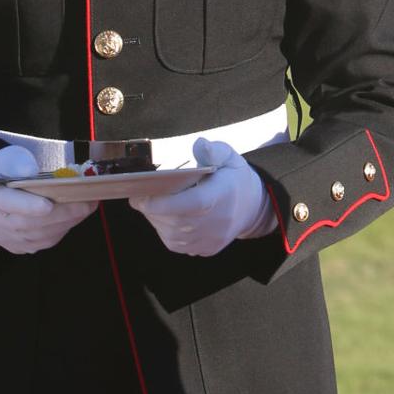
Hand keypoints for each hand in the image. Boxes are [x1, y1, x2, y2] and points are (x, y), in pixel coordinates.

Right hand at [0, 145, 95, 254]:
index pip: (6, 203)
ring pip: (39, 236)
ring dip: (67, 222)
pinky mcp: (17, 247)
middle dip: (62, 214)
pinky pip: (42, 243)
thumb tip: (31, 172)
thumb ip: (17, 161)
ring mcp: (5, 238)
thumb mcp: (5, 158)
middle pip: (29, 223)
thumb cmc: (2, 172)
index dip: (28, 206)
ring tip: (87, 207)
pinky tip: (75, 217)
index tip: (48, 205)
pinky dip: (62, 230)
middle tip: (87, 203)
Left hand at [129, 137, 273, 255]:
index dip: (164, 204)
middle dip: (152, 211)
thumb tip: (199, 144)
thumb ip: (214, 150)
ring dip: (157, 222)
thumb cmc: (235, 179)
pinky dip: (165, 232)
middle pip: (177, 222)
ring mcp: (212, 239)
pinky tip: (166, 219)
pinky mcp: (207, 249)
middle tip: (140, 198)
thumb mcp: (230, 158)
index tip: (141, 198)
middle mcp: (217, 221)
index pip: (192, 203)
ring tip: (153, 206)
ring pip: (173, 236)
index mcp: (222, 195)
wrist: (253, 208)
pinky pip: (177, 245)